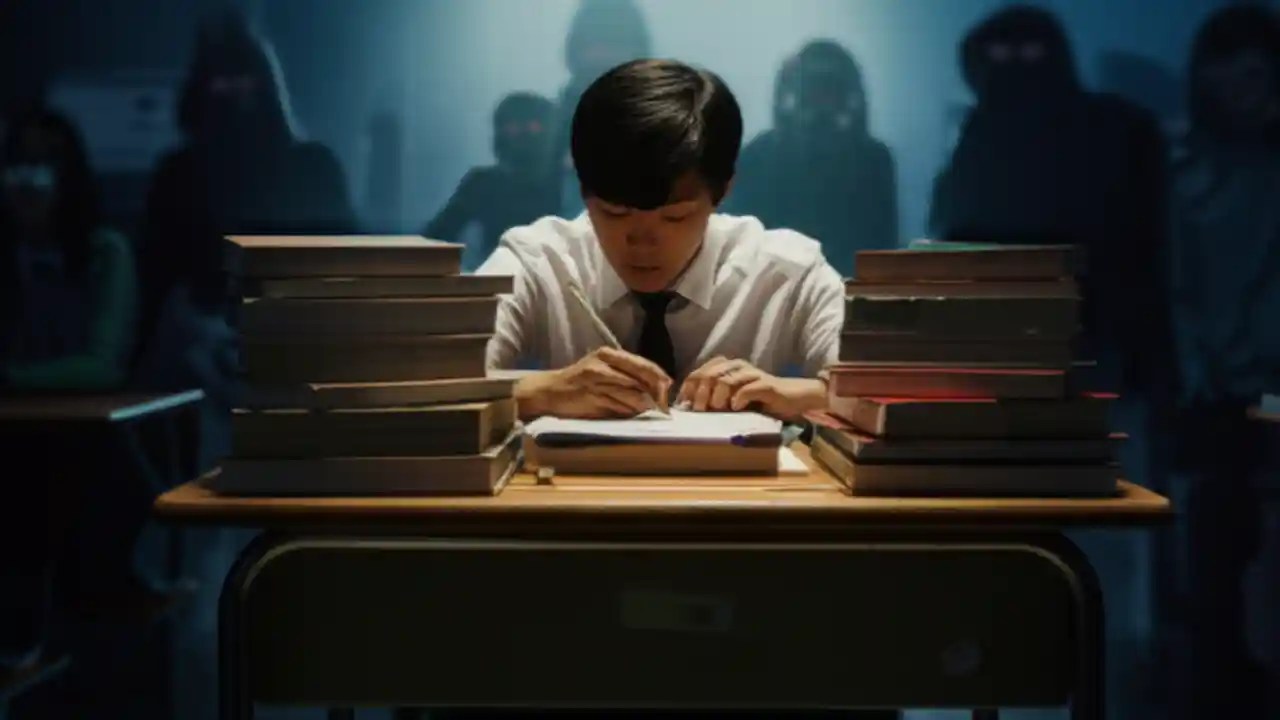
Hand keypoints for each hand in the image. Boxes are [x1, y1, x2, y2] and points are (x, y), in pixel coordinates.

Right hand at [516, 346, 670, 419]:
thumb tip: (660, 386)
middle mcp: (603, 363)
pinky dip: (629, 412)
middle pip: (641, 378)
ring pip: (631, 393)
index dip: (659, 379)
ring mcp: (596, 380)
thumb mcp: (603, 371)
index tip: (667, 391)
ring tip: (651, 413)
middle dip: (656, 394)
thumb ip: (628, 376)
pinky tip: (633, 415)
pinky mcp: (591, 397)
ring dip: (644, 406)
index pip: (644, 364)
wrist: (550, 391)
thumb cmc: (580, 382)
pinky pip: (618, 406)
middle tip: (663, 407)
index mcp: (609, 354)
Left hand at [677, 356, 825, 420]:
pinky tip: (736, 408)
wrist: (791, 398)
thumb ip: (713, 398)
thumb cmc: (758, 401)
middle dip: (701, 396)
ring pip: (725, 381)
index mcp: (726, 367)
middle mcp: (737, 366)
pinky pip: (746, 390)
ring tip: (719, 411)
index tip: (685, 406)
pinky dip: (738, 400)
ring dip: (717, 399)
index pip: (699, 373)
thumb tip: (688, 408)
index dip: (688, 389)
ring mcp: (751, 374)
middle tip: (700, 412)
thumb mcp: (731, 399)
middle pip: (709, 376)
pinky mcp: (766, 384)